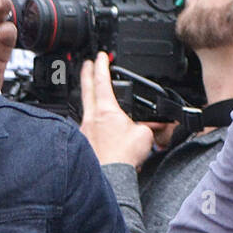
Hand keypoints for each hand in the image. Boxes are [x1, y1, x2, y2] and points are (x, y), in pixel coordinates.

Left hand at [80, 52, 155, 167]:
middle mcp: (92, 117)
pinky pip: (87, 125)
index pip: (102, 80)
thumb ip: (145, 126)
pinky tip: (97, 124)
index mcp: (106, 110)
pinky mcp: (84, 142)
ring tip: (92, 93)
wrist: (111, 176)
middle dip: (87, 73)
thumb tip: (148, 127)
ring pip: (85, 107)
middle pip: (86, 88)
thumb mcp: (144, 135)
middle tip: (87, 63)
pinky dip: (93, 120)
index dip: (102, 65)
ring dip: (89, 97)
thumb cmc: (124, 158)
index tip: (102, 56)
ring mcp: (85, 129)